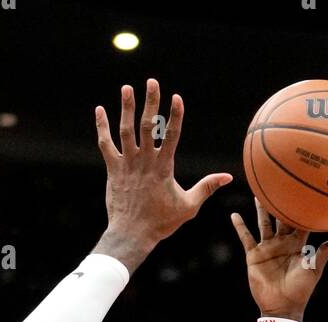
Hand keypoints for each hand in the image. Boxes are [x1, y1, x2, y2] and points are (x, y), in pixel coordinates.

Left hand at [95, 79, 232, 271]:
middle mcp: (145, 161)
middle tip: (152, 81)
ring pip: (126, 131)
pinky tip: (100, 110)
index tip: (176, 97)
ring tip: (127, 88)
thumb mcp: (189, 206)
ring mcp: (127, 164)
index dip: (175, 115)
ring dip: (126, 108)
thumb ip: (207, 187)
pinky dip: (102, 127)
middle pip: (147, 126)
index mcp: (164, 167)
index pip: (171, 135)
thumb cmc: (161, 222)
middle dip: (150, 102)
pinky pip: (106, 145)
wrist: (132, 234)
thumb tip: (227, 176)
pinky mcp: (113, 170)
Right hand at [231, 200, 327, 318]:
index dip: (300, 206)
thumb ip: (325, 252)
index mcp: (297, 244)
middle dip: (279, 202)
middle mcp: (282, 243)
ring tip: (258, 192)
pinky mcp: (254, 256)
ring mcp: (267, 248)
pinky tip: (234, 215)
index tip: (302, 189)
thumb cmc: (301, 290)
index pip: (299, 221)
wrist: (283, 307)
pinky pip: (246, 238)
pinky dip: (240, 227)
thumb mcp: (314, 269)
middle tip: (279, 181)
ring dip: (260, 209)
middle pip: (280, 217)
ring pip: (263, 223)